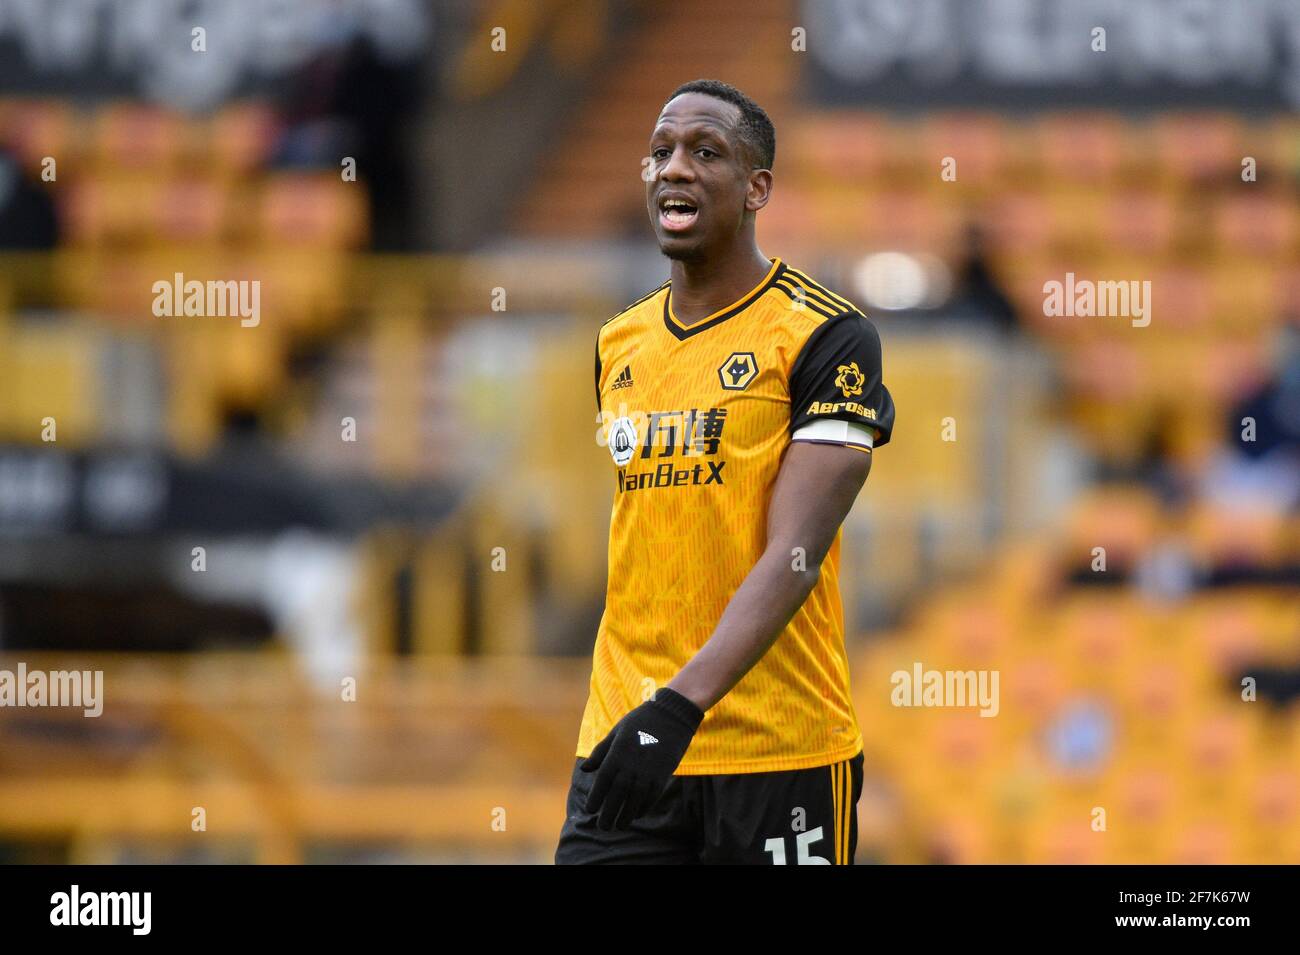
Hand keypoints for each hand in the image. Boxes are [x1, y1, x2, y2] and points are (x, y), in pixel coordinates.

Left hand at [580, 687, 703, 829]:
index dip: (595, 798)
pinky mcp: (662, 775)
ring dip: (626, 816)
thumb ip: (600, 753)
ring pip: (634, 802)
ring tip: (619, 826)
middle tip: (603, 827)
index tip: (590, 810)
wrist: (671, 715)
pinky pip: (651, 797)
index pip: (602, 783)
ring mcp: (647, 773)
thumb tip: (584, 769)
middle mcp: (630, 767)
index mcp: (616, 754)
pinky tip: (637, 814)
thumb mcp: (616, 732)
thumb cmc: (640, 721)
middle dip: (608, 814)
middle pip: (616, 797)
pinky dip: (643, 808)